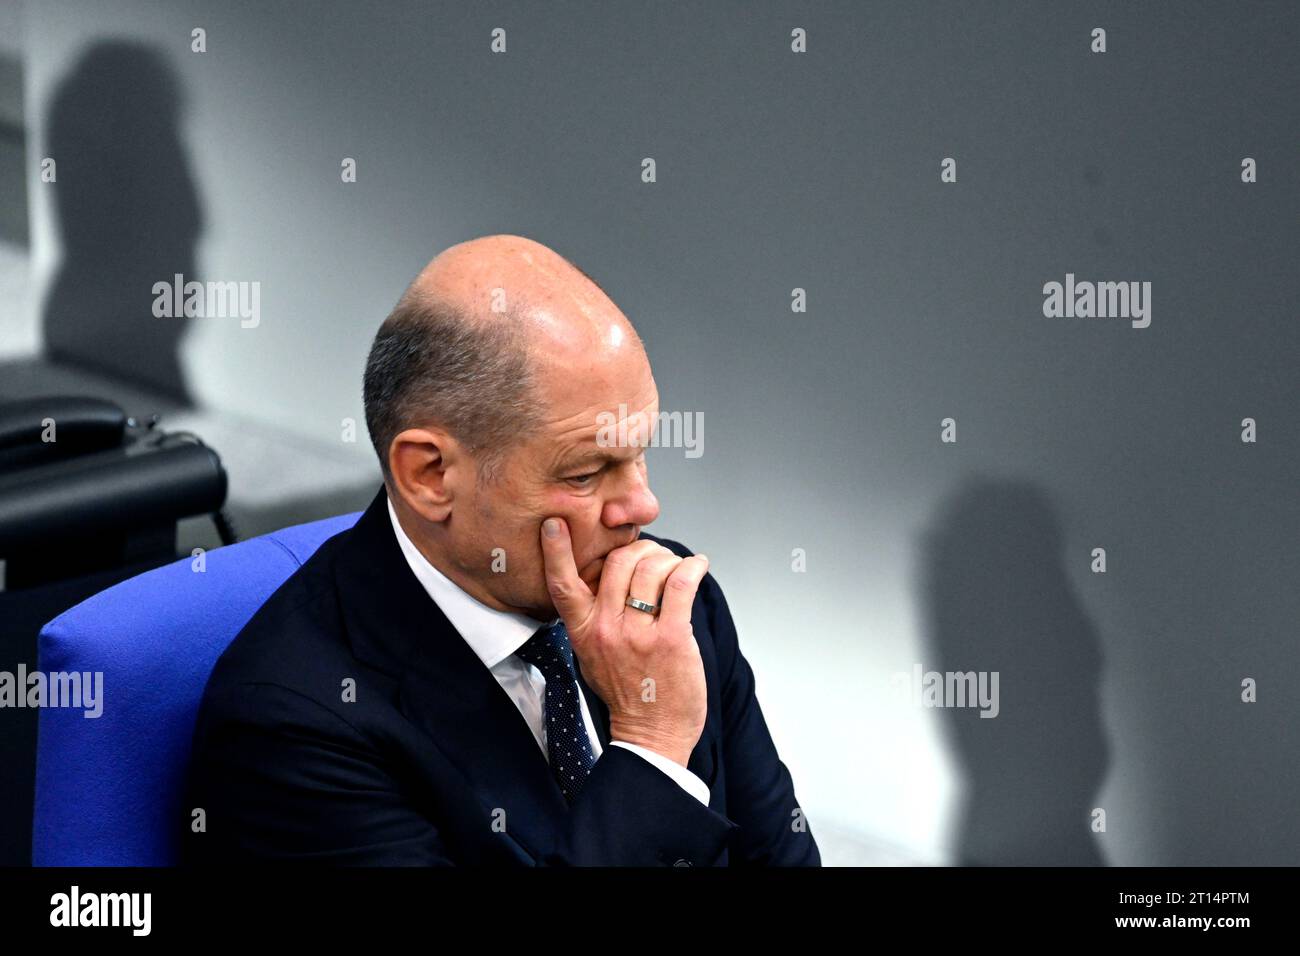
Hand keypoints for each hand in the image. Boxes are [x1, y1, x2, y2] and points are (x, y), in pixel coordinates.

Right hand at [540, 517, 709, 766]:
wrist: (651, 735)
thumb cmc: (625, 691)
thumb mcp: (591, 653)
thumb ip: (593, 615)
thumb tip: (607, 574)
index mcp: (582, 631)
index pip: (562, 584)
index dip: (555, 550)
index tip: (555, 523)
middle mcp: (606, 629)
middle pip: (619, 561)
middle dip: (641, 549)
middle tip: (654, 557)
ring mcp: (638, 634)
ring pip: (651, 568)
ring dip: (669, 559)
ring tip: (677, 569)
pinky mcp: (672, 638)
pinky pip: (681, 584)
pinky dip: (693, 567)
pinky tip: (698, 566)